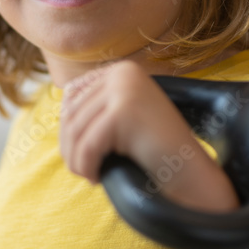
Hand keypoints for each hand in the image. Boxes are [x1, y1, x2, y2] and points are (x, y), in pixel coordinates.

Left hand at [59, 60, 238, 211]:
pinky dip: (86, 166)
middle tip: (83, 170)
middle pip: (71, 112)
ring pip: (75, 130)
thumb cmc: (153, 151)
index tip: (81, 152)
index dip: (69, 127)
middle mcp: (123, 72)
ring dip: (76, 160)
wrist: (190, 172)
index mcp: (122, 70)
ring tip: (89, 175)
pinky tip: (98, 178)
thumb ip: (96, 106)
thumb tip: (58, 103)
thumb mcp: (122, 120)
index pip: (73, 95)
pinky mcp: (124, 110)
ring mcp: (124, 88)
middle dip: (70, 147)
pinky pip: (87, 145)